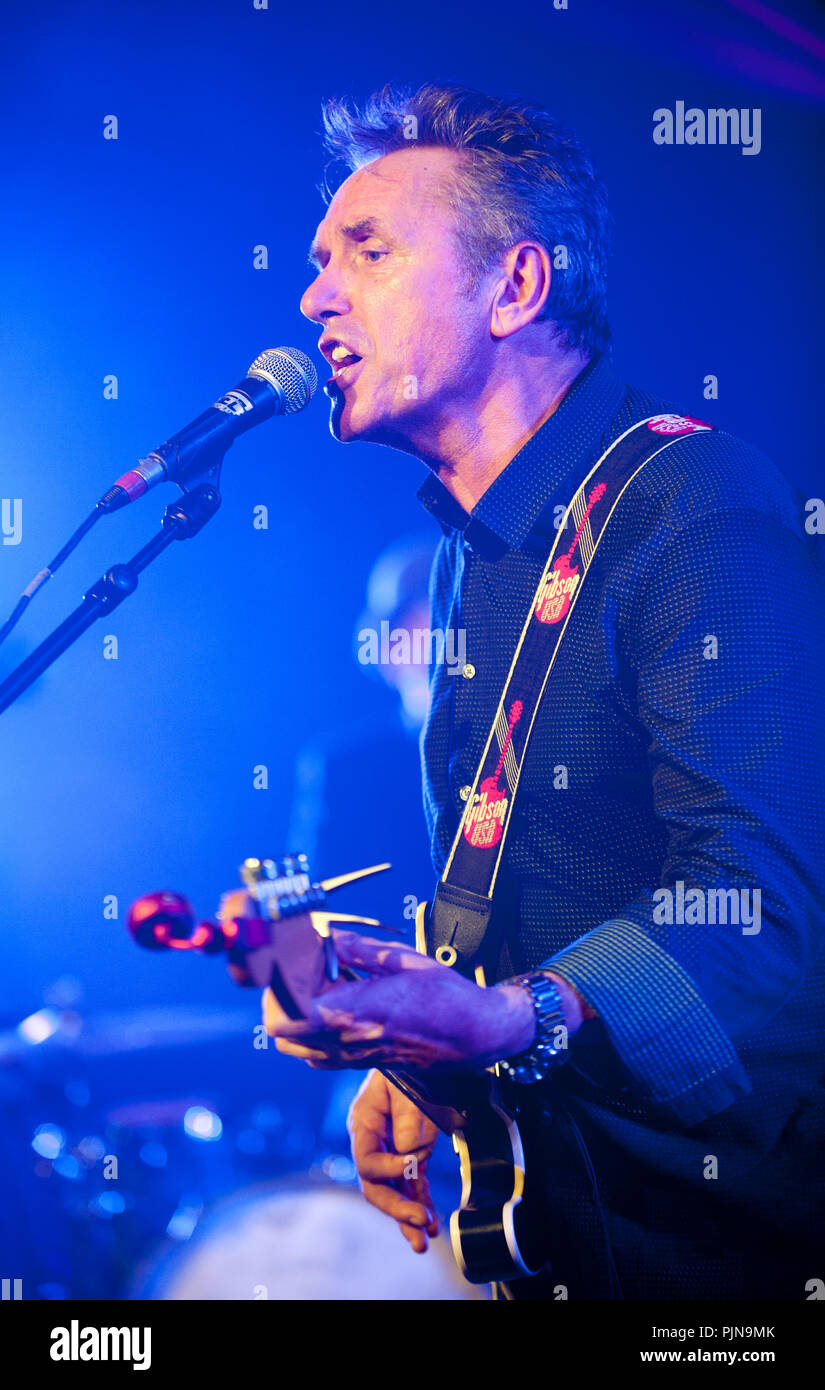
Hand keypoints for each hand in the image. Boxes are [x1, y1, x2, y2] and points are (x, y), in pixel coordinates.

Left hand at [262, 929, 536, 1069]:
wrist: (476, 1035)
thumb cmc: (447, 996)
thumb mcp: (404, 960)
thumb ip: (359, 949)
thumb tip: (327, 935)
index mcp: (356, 1012)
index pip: (289, 1011)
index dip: (280, 986)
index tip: (295, 960)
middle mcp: (349, 1040)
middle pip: (283, 1031)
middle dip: (282, 998)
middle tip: (302, 972)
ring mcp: (354, 1057)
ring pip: (297, 1045)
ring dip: (297, 1014)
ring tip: (321, 987)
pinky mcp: (363, 1063)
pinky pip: (319, 1053)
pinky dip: (315, 1030)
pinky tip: (339, 1004)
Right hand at [347, 1069, 439, 1253]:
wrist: (418, 1058)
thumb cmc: (405, 1066)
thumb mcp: (402, 1083)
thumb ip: (406, 1115)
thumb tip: (409, 1151)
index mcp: (364, 1123)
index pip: (367, 1160)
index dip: (388, 1169)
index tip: (413, 1163)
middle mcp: (373, 1143)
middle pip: (375, 1186)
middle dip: (396, 1207)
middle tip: (418, 1219)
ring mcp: (391, 1153)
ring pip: (393, 1194)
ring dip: (408, 1217)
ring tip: (424, 1239)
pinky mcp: (410, 1159)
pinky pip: (413, 1187)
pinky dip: (422, 1204)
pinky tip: (432, 1226)